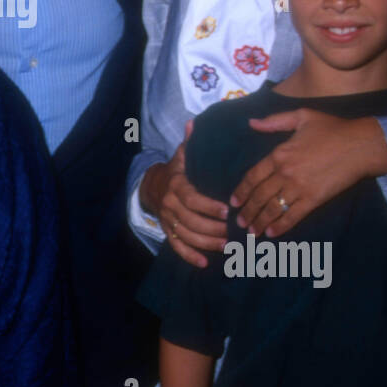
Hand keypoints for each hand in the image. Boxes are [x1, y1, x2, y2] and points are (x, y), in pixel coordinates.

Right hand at [140, 120, 229, 267]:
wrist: (153, 186)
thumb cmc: (177, 170)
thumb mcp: (182, 154)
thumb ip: (190, 142)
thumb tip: (193, 124)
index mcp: (176, 185)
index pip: (191, 198)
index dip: (208, 207)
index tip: (227, 212)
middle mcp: (169, 204)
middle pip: (190, 221)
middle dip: (212, 229)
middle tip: (233, 234)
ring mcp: (167, 219)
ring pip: (185, 235)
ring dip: (206, 243)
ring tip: (226, 247)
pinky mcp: (167, 231)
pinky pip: (176, 246)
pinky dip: (189, 256)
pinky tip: (204, 263)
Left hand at [231, 111, 386, 237]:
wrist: (360, 144)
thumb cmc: (332, 128)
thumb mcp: (301, 116)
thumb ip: (274, 121)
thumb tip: (251, 123)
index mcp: (278, 154)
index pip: (252, 176)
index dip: (241, 191)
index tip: (234, 202)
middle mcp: (284, 173)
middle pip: (259, 196)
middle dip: (248, 211)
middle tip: (240, 222)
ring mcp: (299, 188)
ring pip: (273, 208)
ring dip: (260, 221)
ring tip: (252, 233)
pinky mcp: (314, 199)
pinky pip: (293, 215)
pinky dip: (281, 226)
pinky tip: (272, 233)